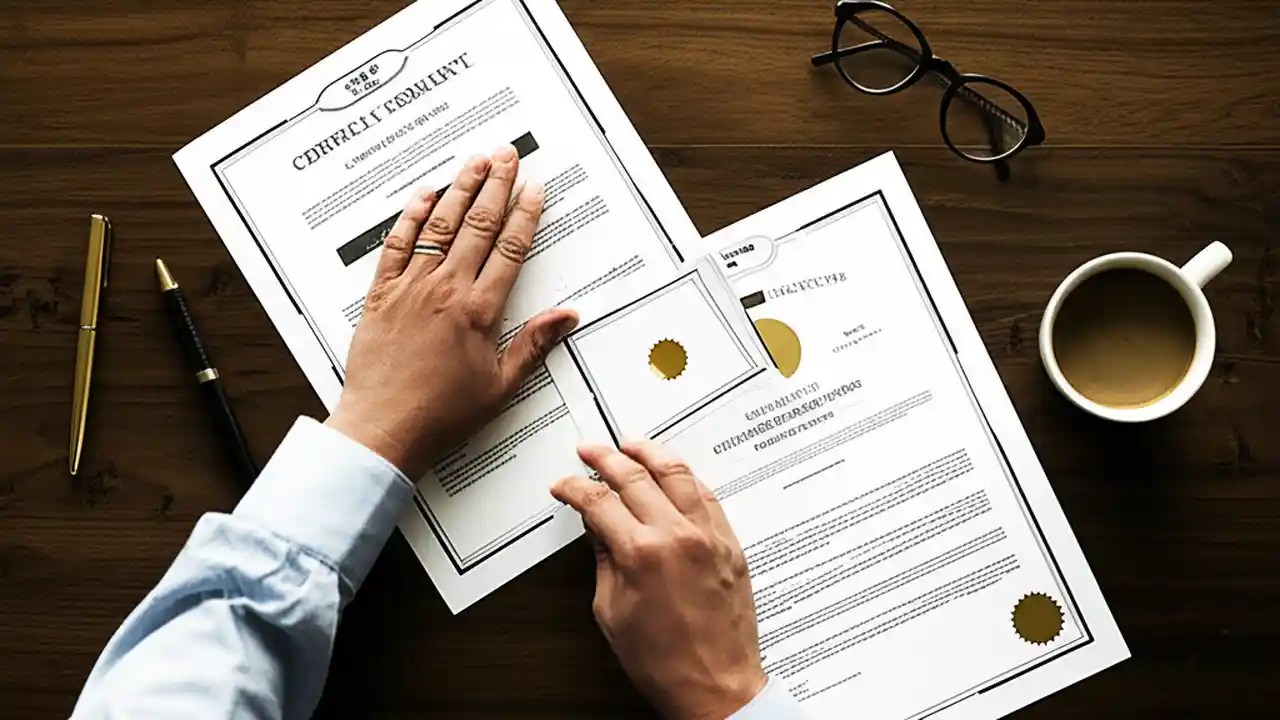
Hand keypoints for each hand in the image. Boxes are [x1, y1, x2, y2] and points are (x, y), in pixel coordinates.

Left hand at [326, 148, 577, 477]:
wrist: (383, 429)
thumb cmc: (441, 415)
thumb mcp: (500, 386)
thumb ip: (533, 345)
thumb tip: (566, 316)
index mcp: (479, 312)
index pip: (510, 249)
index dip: (525, 214)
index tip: (534, 189)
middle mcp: (446, 291)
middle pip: (478, 226)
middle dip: (495, 186)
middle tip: (506, 155)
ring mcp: (411, 289)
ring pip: (439, 226)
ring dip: (459, 190)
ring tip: (473, 163)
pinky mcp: (382, 296)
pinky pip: (397, 246)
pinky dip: (410, 217)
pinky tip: (423, 196)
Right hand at [552, 442, 766, 719]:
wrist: (716, 687)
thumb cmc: (665, 662)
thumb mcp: (612, 611)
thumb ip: (603, 559)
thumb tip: (596, 526)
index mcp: (642, 554)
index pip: (598, 502)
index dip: (574, 488)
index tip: (564, 486)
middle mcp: (678, 535)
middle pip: (634, 476)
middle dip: (605, 458)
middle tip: (590, 450)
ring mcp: (708, 535)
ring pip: (677, 473)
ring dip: (649, 453)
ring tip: (631, 446)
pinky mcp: (730, 543)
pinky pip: (707, 495)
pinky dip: (685, 477)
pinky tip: (672, 473)